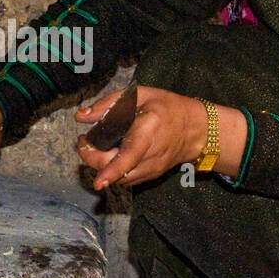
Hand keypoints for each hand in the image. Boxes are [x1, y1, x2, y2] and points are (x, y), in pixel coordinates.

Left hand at [75, 85, 207, 189]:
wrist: (197, 129)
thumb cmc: (168, 108)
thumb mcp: (140, 95)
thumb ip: (108, 104)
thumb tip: (81, 116)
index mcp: (148, 131)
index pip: (129, 157)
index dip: (111, 171)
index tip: (98, 182)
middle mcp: (151, 155)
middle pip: (117, 171)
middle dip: (93, 160)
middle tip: (84, 141)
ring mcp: (152, 169)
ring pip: (119, 179)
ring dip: (101, 166)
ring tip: (96, 146)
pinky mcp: (151, 176)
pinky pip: (126, 179)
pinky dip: (113, 170)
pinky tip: (111, 153)